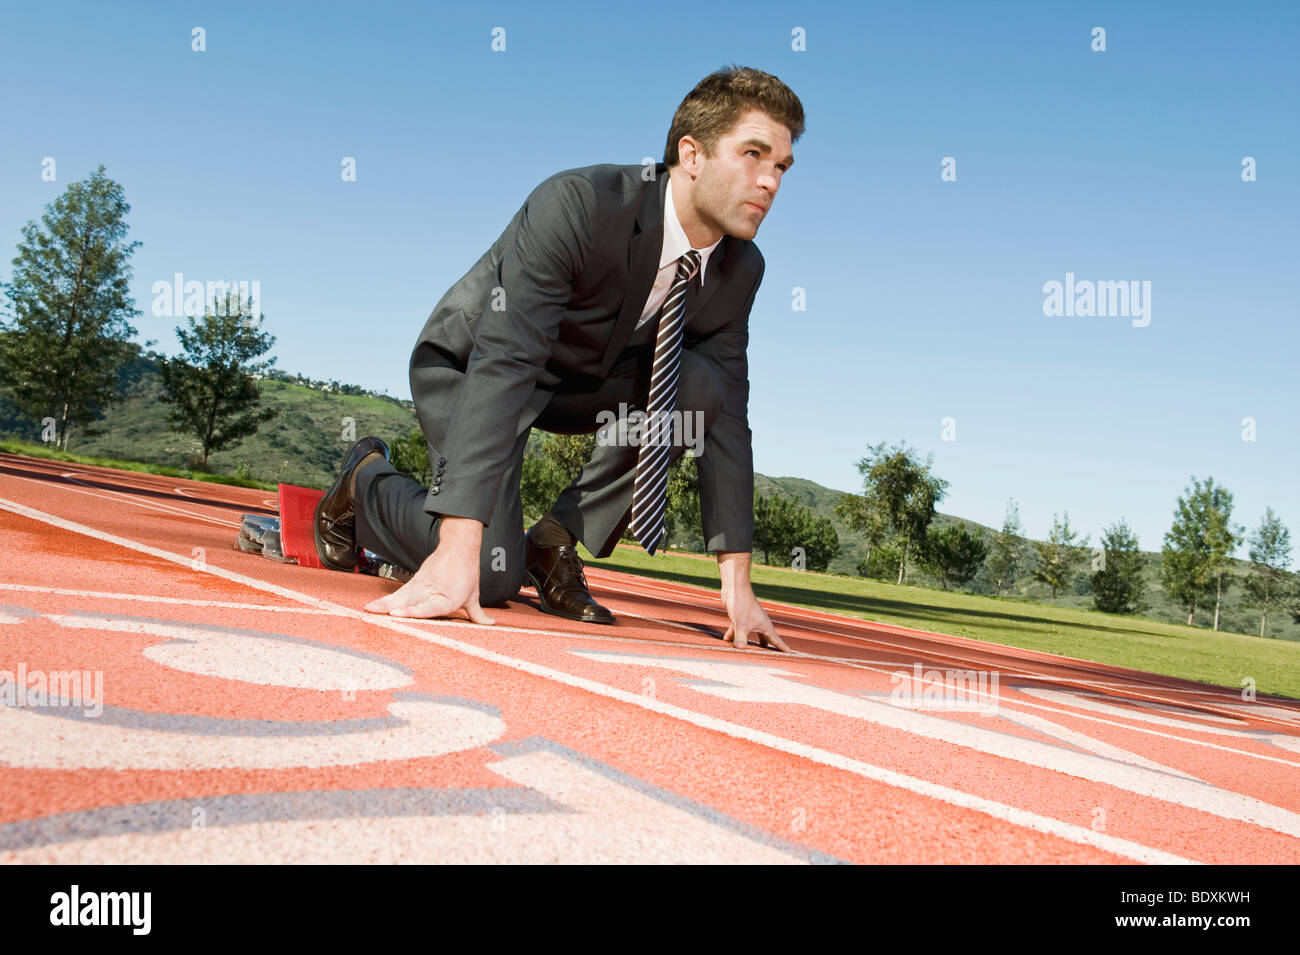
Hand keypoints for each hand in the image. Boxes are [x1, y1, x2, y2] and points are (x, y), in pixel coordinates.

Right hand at [363, 517, 494, 623]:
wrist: (459, 548)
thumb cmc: (467, 573)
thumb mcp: (473, 595)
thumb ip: (477, 614)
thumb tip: (489, 624)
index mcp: (449, 598)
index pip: (430, 607)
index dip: (415, 611)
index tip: (398, 613)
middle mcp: (432, 592)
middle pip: (410, 601)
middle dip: (392, 608)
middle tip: (375, 614)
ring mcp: (421, 586)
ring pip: (402, 596)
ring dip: (384, 604)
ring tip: (369, 610)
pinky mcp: (415, 582)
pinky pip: (400, 593)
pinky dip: (386, 600)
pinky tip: (374, 607)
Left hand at [721, 586, 789, 651]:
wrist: (735, 588)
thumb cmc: (742, 604)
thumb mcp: (741, 624)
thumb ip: (741, 637)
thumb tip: (740, 648)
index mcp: (764, 626)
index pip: (775, 640)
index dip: (782, 647)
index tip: (789, 653)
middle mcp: (759, 623)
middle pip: (765, 638)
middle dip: (767, 647)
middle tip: (772, 655)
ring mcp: (750, 620)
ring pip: (752, 634)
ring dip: (751, 642)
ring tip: (750, 651)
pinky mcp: (740, 617)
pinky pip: (739, 629)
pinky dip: (734, 635)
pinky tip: (727, 640)